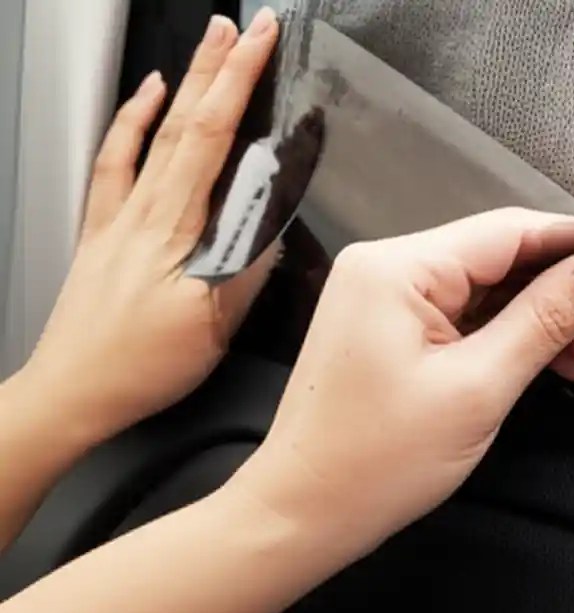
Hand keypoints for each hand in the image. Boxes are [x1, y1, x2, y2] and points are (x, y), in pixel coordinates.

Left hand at [19, 10, 279, 442]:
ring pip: (154, 131)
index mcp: (173, 227)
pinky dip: (132, 121)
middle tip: (245, 25)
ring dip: (183, 82)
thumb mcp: (211, 326)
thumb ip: (246, 270)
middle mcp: (142, 210)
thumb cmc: (139, 366)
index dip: (239, 83)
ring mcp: (118, 216)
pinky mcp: (105, 230)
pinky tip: (146, 101)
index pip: (211, 136)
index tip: (262, 42)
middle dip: (219, 66)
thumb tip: (276, 227)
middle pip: (185, 120)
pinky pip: (115, 160)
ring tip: (206, 46)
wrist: (71, 391)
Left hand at [231, 208, 573, 550]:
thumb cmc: (378, 461)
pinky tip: (560, 361)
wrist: (303, 515)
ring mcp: (389, 297)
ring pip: (494, 289)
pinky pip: (471, 315)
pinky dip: (517, 336)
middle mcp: (390, 266)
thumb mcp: (479, 388)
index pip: (514, 231)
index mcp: (399, 267)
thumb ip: (546, 320)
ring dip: (551, 318)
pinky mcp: (394, 328)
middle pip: (507, 257)